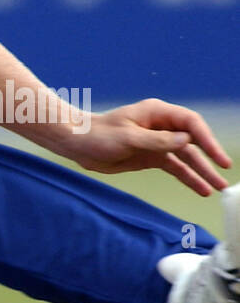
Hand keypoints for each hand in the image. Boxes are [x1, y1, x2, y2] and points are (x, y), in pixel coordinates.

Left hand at [60, 99, 231, 195]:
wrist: (77, 144)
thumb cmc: (98, 134)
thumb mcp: (127, 137)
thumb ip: (156, 140)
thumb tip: (185, 141)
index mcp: (158, 113)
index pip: (191, 124)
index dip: (207, 139)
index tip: (217, 157)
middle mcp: (162, 126)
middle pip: (193, 142)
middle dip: (209, 158)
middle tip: (224, 173)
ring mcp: (158, 143)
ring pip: (186, 157)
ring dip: (201, 171)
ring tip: (217, 188)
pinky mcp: (151, 157)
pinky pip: (174, 167)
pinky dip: (187, 178)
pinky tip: (200, 189)